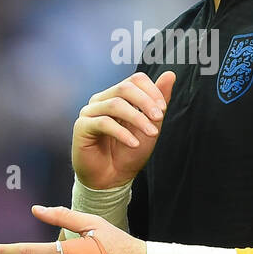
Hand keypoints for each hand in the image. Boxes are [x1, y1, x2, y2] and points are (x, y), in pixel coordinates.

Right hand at [72, 71, 175, 189]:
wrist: (112, 179)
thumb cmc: (129, 153)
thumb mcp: (150, 125)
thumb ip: (157, 102)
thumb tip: (170, 74)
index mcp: (117, 96)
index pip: (135, 80)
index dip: (151, 91)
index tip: (163, 109)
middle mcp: (101, 100)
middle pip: (124, 88)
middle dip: (145, 102)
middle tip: (159, 118)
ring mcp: (90, 112)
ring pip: (115, 105)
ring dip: (137, 118)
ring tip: (151, 134)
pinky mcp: (82, 126)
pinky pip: (103, 123)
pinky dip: (122, 133)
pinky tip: (133, 144)